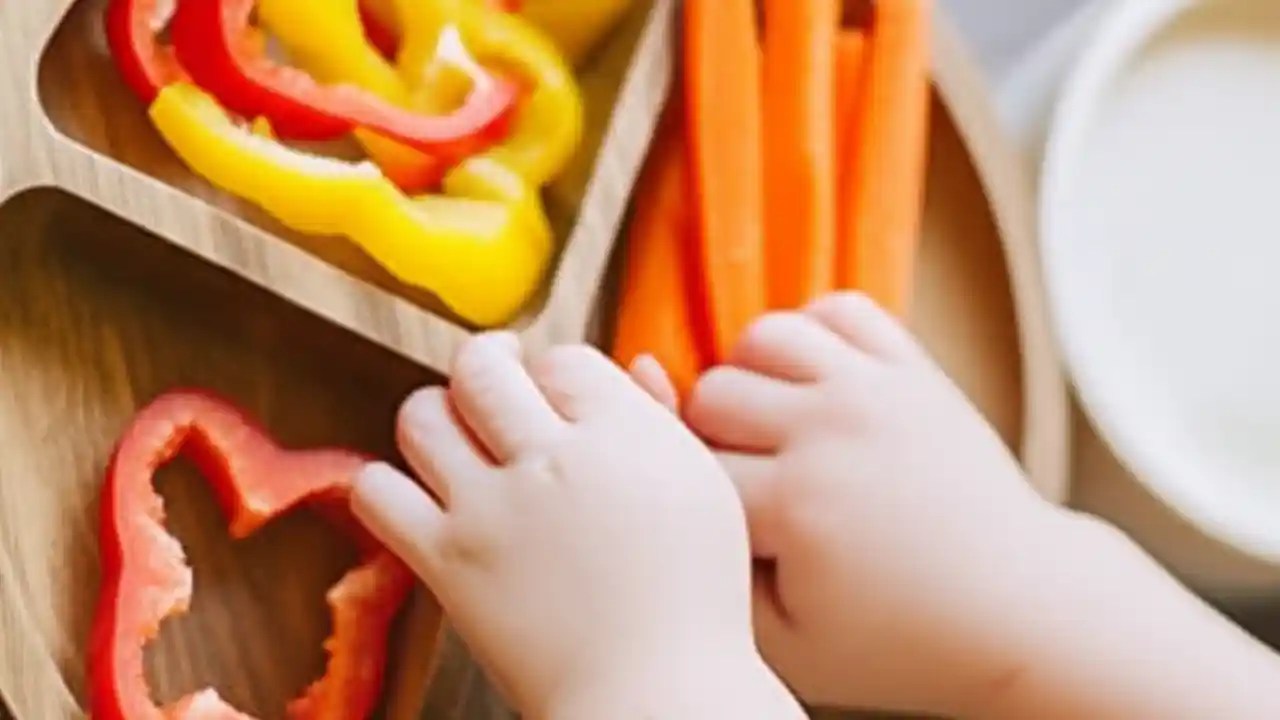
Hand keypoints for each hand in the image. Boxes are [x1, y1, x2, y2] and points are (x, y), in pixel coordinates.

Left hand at [353, 334, 802, 718]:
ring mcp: (492, 508)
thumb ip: (661, 421)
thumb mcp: (704, 491)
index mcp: (625, 435)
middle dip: (486, 363)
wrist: (653, 694)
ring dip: (435, 413)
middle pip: (483, 367)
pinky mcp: (447, 560)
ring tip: (456, 432)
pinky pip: (378, 491)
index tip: (556, 396)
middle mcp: (552, 458)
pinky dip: (389, 484)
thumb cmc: (692, 601)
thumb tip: (636, 366)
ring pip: (422, 415)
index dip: (554, 373)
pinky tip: (422, 493)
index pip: (563, 358)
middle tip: (493, 378)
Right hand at [686, 292, 1062, 715]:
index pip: (687, 462)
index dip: (692, 491)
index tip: (721, 520)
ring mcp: (877, 390)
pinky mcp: (914, 369)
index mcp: (795, 506)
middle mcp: (831, 432)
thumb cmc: (896, 637)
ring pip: (764, 336)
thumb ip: (713, 564)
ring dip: (754, 377)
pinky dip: (814, 335)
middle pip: (712, 391)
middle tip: (747, 481)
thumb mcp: (786, 644)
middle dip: (711, 434)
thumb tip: (670, 467)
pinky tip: (818, 387)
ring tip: (774, 428)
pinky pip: (837, 309)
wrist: (1018, 609)